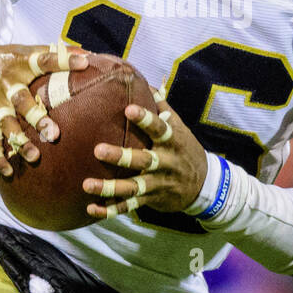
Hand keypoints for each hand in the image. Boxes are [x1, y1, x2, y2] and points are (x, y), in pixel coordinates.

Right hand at [0, 41, 86, 177]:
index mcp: (22, 63)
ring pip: (5, 122)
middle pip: (21, 100)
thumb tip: (89, 54)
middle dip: (36, 117)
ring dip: (19, 140)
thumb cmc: (8, 59)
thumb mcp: (27, 51)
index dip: (63, 60)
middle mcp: (7, 82)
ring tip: (33, 156)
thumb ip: (56, 54)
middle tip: (53, 133)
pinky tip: (8, 170)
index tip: (83, 64)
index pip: (44, 59)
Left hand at [82, 89, 207, 219]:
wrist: (205, 186)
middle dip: (121, 157)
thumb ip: (163, 107)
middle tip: (98, 150)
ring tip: (87, 185)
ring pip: (133, 188)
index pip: (161, 129)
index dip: (146, 119)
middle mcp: (166, 163)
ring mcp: (159, 184)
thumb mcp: (181, 127)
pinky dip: (111, 210)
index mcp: (173, 141)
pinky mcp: (152, 200)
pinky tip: (92, 208)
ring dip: (110, 188)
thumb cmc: (186, 149)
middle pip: (143, 160)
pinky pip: (130, 206)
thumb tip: (147, 82)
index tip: (129, 109)